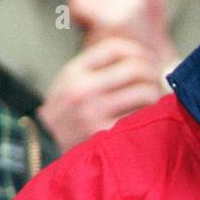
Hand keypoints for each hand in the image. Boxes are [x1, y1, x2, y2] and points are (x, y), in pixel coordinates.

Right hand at [39, 37, 166, 151]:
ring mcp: (94, 113)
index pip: (115, 49)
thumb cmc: (63, 117)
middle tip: (155, 81)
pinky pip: (142, 117)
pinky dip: (151, 115)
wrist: (44, 150)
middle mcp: (83, 89)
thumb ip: (94, 68)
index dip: (138, 51)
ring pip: (144, 92)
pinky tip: (148, 118)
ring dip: (155, 95)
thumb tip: (137, 57)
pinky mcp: (105, 134)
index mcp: (73, 72)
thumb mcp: (67, 84)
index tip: (148, 59)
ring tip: (152, 100)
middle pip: (135, 68)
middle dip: (152, 73)